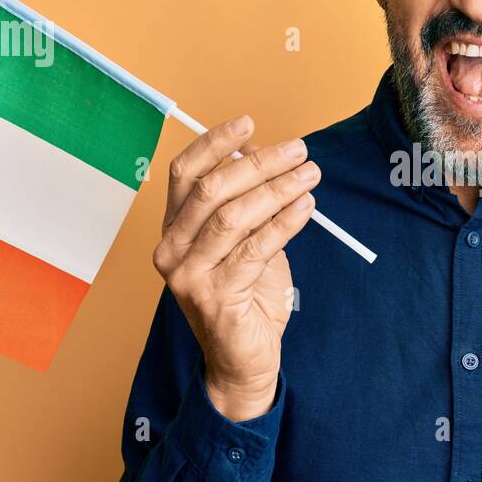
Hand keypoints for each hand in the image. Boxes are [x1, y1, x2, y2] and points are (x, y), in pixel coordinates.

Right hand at [152, 115, 319, 419]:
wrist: (243, 359)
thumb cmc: (247, 295)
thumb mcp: (245, 240)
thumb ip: (246, 201)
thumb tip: (261, 152)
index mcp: (173, 230)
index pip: (184, 173)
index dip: (215, 144)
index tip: (249, 123)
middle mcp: (171, 250)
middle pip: (211, 190)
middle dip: (260, 164)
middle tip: (300, 152)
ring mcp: (188, 276)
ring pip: (233, 216)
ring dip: (277, 189)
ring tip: (310, 176)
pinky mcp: (215, 298)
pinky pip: (254, 249)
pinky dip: (284, 223)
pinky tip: (307, 208)